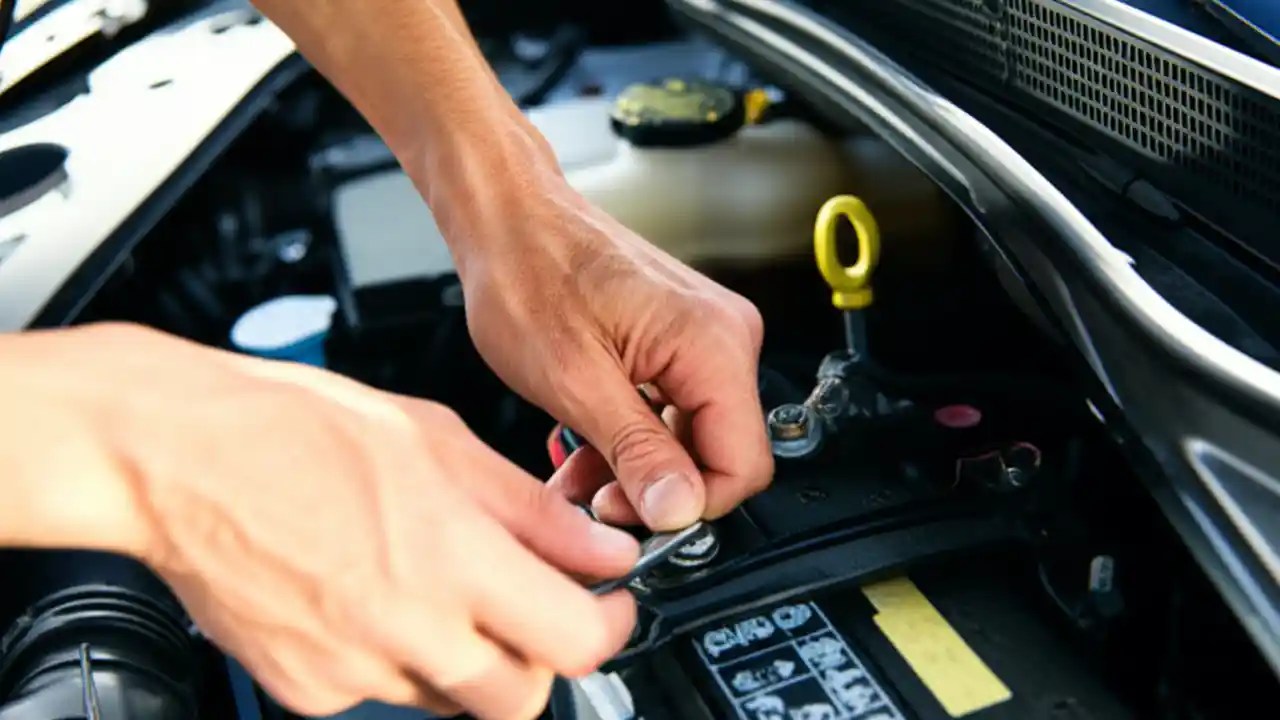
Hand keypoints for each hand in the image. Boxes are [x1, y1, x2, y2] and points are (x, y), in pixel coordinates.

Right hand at [64, 324, 639, 718]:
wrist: (171, 455)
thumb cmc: (291, 428)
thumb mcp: (437, 441)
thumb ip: (530, 513)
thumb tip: (601, 552)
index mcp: (451, 559)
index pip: (574, 642)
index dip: (610, 626)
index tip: (609, 602)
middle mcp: (407, 628)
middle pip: (522, 698)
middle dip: (542, 655)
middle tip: (530, 602)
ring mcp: (353, 668)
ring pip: (453, 696)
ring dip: (469, 654)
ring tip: (430, 579)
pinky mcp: (307, 689)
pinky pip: (384, 690)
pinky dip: (399, 654)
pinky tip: (372, 593)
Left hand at [435, 164, 773, 530]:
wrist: (507, 217)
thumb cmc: (528, 271)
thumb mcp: (574, 382)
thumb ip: (637, 451)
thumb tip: (679, 509)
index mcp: (712, 342)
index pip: (743, 463)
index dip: (692, 506)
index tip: (638, 522)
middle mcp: (723, 336)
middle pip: (719, 453)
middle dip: (657, 490)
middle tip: (595, 504)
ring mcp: (703, 336)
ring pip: (690, 438)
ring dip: (635, 471)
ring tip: (577, 481)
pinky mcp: (678, 341)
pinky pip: (671, 411)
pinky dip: (631, 440)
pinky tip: (586, 454)